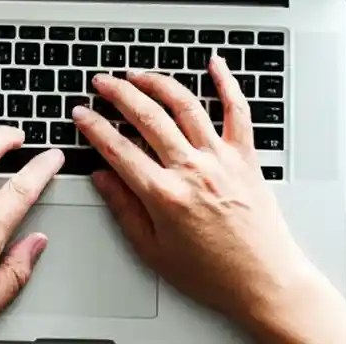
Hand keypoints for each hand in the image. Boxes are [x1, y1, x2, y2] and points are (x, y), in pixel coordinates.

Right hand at [74, 59, 345, 342]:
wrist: (264, 281)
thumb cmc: (213, 274)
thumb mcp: (154, 250)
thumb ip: (124, 209)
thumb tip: (102, 177)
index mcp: (164, 196)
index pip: (118, 149)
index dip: (94, 127)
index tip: (81, 114)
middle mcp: (192, 171)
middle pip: (147, 117)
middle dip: (118, 93)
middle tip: (102, 83)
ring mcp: (220, 160)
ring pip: (185, 106)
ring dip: (157, 83)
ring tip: (138, 74)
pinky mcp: (245, 157)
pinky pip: (237, 111)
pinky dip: (227, 83)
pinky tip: (215, 64)